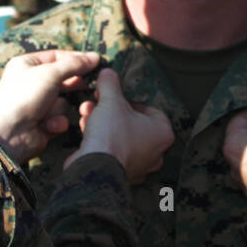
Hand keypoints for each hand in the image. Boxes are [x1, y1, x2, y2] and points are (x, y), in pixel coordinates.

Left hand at [0, 50, 97, 164]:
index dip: (76, 59)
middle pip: (62, 79)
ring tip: (47, 112)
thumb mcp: (50, 73)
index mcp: (27, 65)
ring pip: (63, 100)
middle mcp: (32, 82)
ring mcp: (38, 103)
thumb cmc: (24, 96)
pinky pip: (60, 118)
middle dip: (72, 85)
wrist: (8, 134)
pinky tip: (46, 126)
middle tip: (88, 84)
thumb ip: (74, 64)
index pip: (57, 56)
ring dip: (57, 107)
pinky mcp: (43, 122)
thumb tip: (95, 57)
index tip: (96, 62)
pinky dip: (55, 121)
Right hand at [68, 69, 171, 184]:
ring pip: (119, 136)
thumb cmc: (111, 134)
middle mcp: (155, 152)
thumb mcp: (111, 101)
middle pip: (132, 122)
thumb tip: (108, 72)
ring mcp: (138, 166)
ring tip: (86, 111)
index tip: (113, 95)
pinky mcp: (120, 174)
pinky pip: (111, 150)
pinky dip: (99, 139)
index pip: (150, 108)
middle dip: (110, 110)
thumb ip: (111, 84)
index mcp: (163, 133)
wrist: (93, 169)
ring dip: (101, 121)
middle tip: (97, 100)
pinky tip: (83, 128)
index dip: (128, 99)